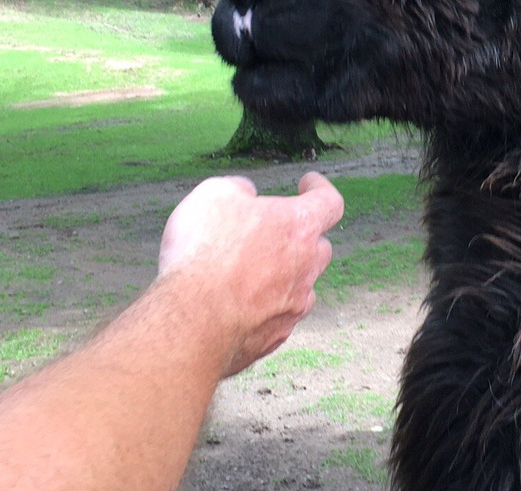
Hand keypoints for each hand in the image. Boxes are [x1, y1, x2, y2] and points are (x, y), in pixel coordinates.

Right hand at [157, 172, 343, 375]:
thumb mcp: (214, 195)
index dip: (320, 189)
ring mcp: (294, 306)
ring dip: (283, 276)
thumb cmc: (204, 250)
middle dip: (301, 238)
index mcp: (299, 226)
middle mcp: (306, 266)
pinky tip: (237, 306)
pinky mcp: (275, 336)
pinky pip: (277, 316)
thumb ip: (238, 190)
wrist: (192, 320)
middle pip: (318, 247)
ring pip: (300, 285)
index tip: (308, 184)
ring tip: (250, 273)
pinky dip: (264, 308)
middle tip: (272, 234)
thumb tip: (246, 196)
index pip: (329, 202)